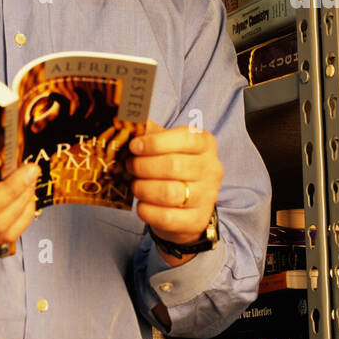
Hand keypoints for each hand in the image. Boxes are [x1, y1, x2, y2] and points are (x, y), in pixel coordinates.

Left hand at [127, 119, 222, 258]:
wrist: (187, 208)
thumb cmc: (173, 170)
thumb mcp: (166, 147)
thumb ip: (151, 133)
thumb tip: (127, 119)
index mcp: (205, 145)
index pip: (185, 138)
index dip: (155, 142)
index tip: (134, 146)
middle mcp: (212, 169)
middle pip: (173, 166)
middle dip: (143, 166)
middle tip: (130, 166)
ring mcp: (207, 196)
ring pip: (169, 192)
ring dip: (143, 188)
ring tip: (136, 186)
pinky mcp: (197, 220)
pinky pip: (167, 217)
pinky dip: (147, 211)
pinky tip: (141, 205)